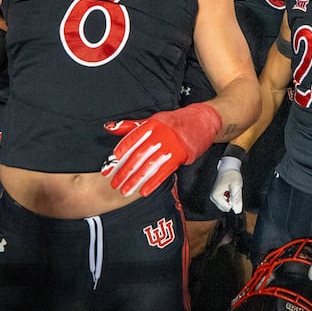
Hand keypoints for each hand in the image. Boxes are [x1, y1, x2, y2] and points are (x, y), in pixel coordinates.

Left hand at [102, 103, 221, 196]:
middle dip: (124, 171)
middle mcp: (161, 134)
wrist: (202, 121)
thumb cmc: (176, 122)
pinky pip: (164, 171)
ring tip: (125, 190)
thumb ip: (131, 126)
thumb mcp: (153, 120)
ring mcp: (171, 145)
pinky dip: (153, 182)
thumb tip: (109, 127)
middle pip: (138, 155)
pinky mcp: (180, 155)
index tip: (109, 165)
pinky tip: (144, 190)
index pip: (131, 140)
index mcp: (152, 124)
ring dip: (136, 180)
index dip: (119, 154)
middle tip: (114, 183)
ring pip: (149, 165)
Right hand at [210, 155, 243, 212]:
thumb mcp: (236, 186)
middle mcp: (213, 197)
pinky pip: (225, 200)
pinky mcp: (217, 194)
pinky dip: (229, 196)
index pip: (228, 207)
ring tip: (231, 188)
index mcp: (216, 196)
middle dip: (232, 200)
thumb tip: (237, 210)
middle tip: (233, 189)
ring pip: (226, 204)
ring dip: (231, 198)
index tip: (234, 191)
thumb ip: (236, 199)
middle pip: (226, 207)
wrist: (228, 166)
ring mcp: (214, 196)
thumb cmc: (231, 174)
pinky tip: (229, 188)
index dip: (234, 201)